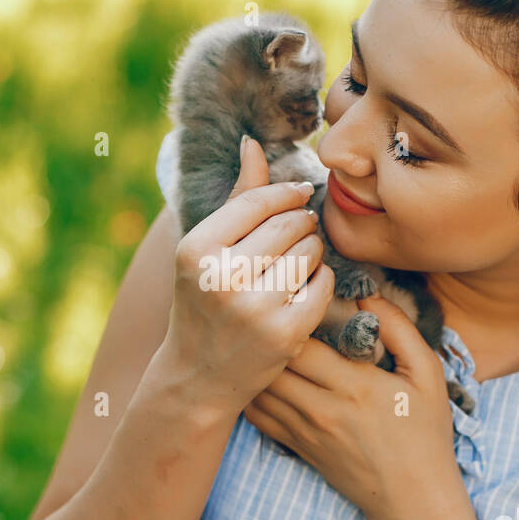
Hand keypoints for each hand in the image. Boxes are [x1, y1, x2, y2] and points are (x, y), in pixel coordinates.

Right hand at [160, 135, 335, 417]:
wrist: (198, 376)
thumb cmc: (204, 302)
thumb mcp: (206, 251)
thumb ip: (236, 198)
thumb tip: (253, 143)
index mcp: (195, 250)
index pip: (257, 202)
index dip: (286, 193)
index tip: (299, 194)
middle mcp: (221, 278)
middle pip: (290, 224)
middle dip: (302, 223)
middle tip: (299, 233)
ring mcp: (255, 309)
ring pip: (311, 251)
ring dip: (313, 251)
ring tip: (296, 263)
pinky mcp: (286, 333)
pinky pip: (323, 283)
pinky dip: (320, 280)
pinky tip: (303, 288)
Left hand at [241, 294, 464, 519]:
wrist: (412, 499)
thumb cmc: (424, 434)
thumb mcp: (428, 375)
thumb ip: (400, 330)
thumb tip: (367, 297)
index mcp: (355, 385)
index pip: (301, 340)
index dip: (291, 314)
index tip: (296, 297)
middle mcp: (322, 408)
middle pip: (272, 361)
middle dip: (267, 332)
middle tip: (271, 312)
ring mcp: (304, 430)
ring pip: (259, 386)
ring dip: (256, 360)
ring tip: (261, 338)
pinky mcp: (296, 446)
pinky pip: (257, 415)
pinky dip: (252, 391)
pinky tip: (259, 374)